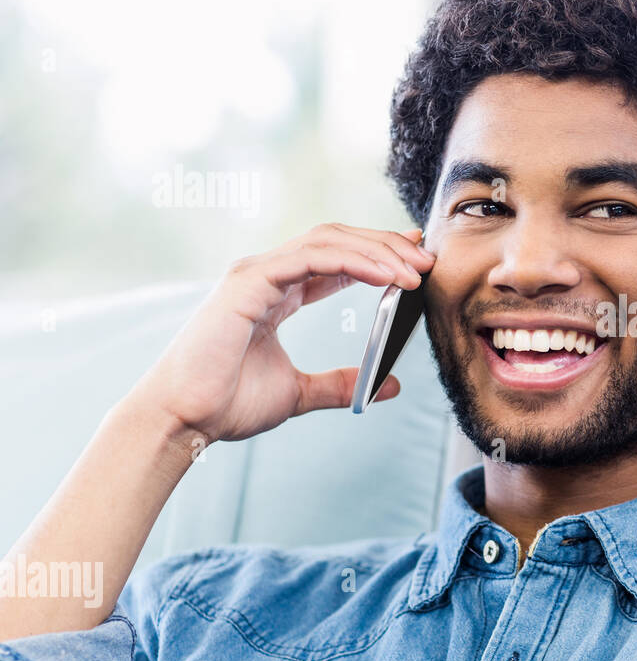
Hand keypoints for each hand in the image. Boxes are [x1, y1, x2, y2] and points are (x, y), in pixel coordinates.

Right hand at [133, 222, 433, 444]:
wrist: (183, 419)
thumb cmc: (227, 404)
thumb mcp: (300, 393)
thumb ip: (341, 384)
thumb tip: (391, 385)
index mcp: (276, 293)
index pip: (335, 259)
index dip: (376, 254)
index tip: (416, 260)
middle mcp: (266, 274)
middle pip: (337, 241)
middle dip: (385, 246)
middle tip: (427, 261)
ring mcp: (255, 273)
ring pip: (328, 242)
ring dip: (376, 251)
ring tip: (415, 271)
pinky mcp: (249, 282)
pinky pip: (310, 259)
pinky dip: (352, 261)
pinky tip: (384, 275)